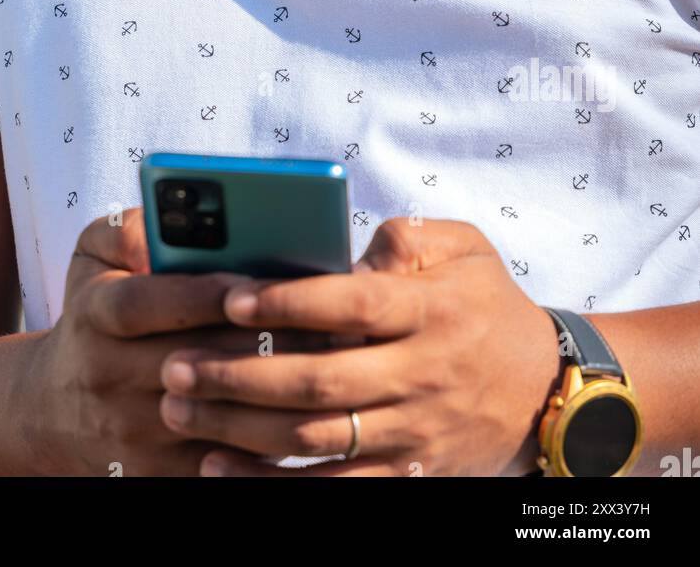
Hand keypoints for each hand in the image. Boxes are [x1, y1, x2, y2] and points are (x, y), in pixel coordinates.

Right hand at [19, 207, 332, 475]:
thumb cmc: (94, 314)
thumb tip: (166, 228)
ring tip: (332, 361)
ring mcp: (133, 433)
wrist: (56, 411)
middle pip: (195, 359)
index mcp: (95, 315)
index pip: (145, 303)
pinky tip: (308, 410)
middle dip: (262, 338)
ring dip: (276, 391)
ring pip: (217, 416)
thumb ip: (126, 229)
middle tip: (326, 317)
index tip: (255, 280)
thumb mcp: (92, 258)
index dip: (201, 293)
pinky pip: (222, 460)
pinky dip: (267, 438)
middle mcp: (109, 377)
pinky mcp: (157, 474)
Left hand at [157, 218, 563, 475]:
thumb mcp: (466, 248)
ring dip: (240, 429)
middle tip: (176, 364)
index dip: (290, 302)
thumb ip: (407, 236)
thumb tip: (347, 250)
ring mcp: (413, 430)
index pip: (352, 305)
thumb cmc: (488, 303)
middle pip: (319, 381)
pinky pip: (333, 489)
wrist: (547, 390)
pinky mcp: (407, 472)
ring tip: (181, 409)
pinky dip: (273, 486)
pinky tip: (220, 469)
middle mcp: (420, 373)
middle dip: (239, 374)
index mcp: (430, 309)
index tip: (231, 296)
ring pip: (315, 439)